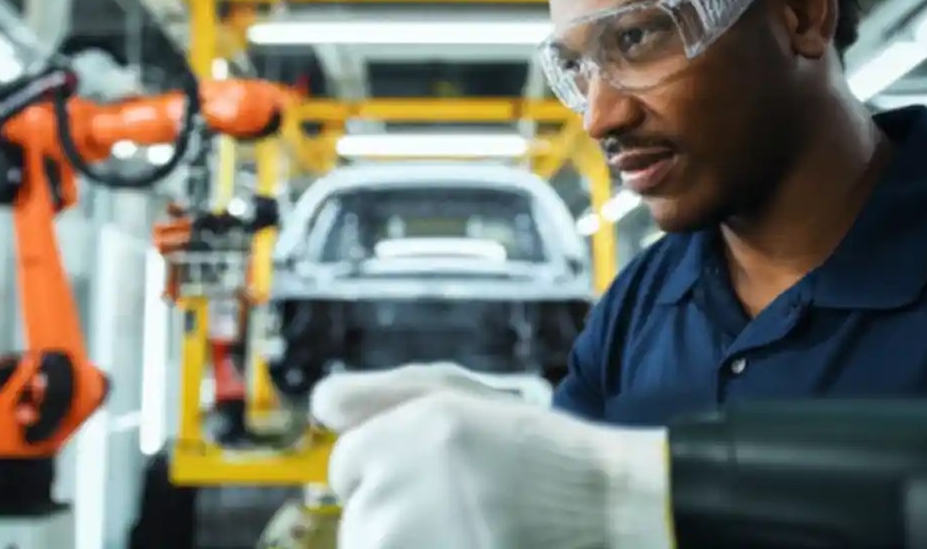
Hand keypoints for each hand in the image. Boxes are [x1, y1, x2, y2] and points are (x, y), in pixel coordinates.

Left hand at [312, 363, 673, 548]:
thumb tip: (320, 406)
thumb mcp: (458, 395)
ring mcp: (412, 543)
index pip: (345, 466)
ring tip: (469, 528)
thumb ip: (379, 392)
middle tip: (461, 503)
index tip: (432, 472)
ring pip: (373, 547)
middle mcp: (400, 490)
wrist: (606, 506)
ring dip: (410, 540)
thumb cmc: (536, 452)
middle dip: (396, 512)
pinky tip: (474, 537)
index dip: (386, 468)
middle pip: (357, 519)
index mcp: (404, 435)